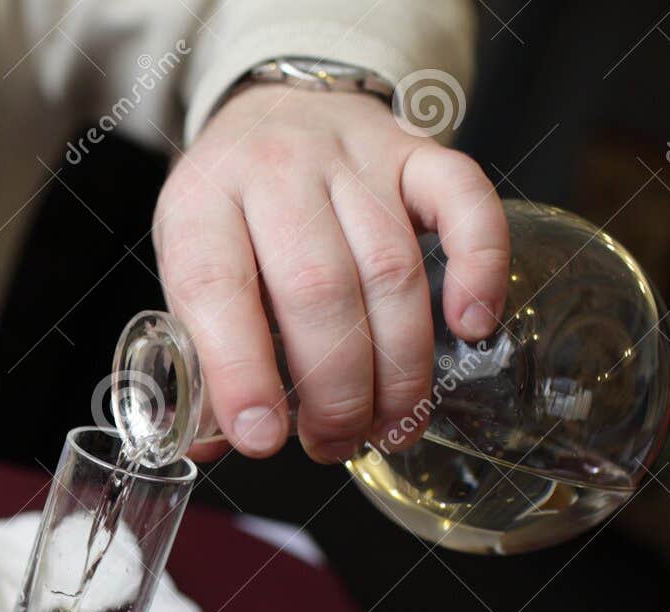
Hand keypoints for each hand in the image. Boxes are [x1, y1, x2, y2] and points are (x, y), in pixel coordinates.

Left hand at [153, 84, 508, 461]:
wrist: (277, 109)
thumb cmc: (231, 211)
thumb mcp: (190, 267)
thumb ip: (200, 352)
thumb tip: (215, 442)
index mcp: (202, 203)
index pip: (216, 288)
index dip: (240, 372)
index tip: (261, 438)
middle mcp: (276, 170)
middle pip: (317, 289)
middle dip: (334, 390)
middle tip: (335, 444)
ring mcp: (352, 157)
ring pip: (390, 267)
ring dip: (399, 366)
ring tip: (390, 426)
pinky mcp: (417, 152)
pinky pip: (465, 201)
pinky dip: (479, 267)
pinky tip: (471, 329)